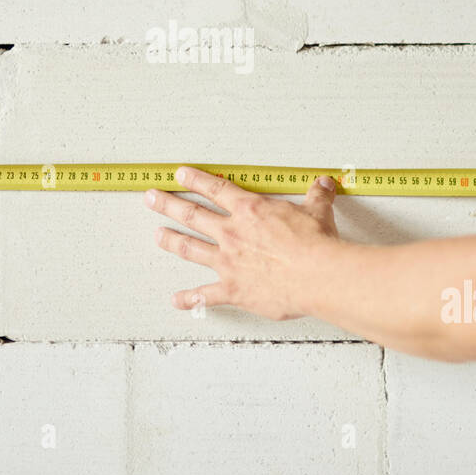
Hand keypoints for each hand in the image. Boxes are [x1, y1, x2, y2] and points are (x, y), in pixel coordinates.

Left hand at [144, 165, 343, 320]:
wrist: (316, 275)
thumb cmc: (316, 244)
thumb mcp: (318, 211)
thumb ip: (316, 196)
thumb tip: (324, 184)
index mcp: (250, 210)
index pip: (215, 189)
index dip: (195, 179)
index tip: (179, 174)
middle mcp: (232, 233)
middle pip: (192, 215)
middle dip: (168, 205)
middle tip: (151, 198)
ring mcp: (228, 262)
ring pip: (190, 248)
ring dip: (170, 240)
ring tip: (157, 235)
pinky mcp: (232, 289)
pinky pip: (205, 296)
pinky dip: (189, 299)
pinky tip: (176, 300)